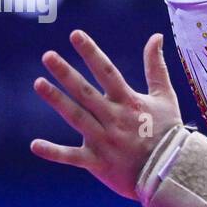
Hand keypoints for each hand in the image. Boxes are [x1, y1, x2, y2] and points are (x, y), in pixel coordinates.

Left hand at [30, 31, 182, 200]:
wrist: (171, 171)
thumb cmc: (168, 132)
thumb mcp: (165, 97)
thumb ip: (156, 67)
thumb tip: (156, 36)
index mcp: (129, 102)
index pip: (107, 72)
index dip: (92, 53)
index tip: (75, 35)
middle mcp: (115, 118)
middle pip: (87, 92)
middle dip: (66, 73)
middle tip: (48, 56)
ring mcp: (105, 140)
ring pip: (77, 117)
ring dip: (57, 100)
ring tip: (38, 83)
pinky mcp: (99, 162)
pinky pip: (73, 157)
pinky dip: (54, 152)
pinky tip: (35, 145)